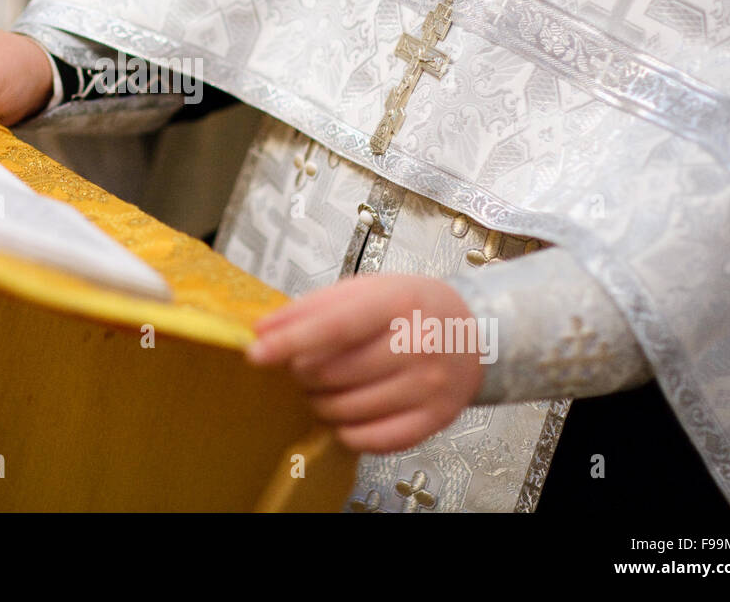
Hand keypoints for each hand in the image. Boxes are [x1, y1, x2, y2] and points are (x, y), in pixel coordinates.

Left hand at [247, 273, 484, 453]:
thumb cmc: (409, 308)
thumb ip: (311, 307)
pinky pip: (373, 439)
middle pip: (335, 372)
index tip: (257, 352)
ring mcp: (429, 386)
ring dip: (320, 402)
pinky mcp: (434, 419)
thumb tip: (263, 330)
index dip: (291, 341)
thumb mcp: (364, 290)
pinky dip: (347, 431)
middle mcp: (418, 345)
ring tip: (324, 387)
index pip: (335, 327)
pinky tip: (346, 413)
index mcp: (398, 303)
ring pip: (348, 409)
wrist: (473, 332)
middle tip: (302, 366)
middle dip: (303, 374)